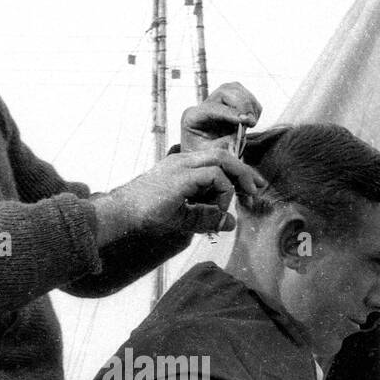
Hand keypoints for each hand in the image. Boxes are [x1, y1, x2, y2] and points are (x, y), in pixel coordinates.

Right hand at [94, 147, 260, 242]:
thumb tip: (231, 223)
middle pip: (223, 156)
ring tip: (247, 194)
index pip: (216, 161)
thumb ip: (206, 218)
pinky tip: (217, 208)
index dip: (237, 172)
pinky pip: (213, 176)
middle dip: (245, 171)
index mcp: (183, 166)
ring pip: (221, 161)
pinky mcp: (181, 175)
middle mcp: (184, 160)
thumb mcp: (183, 217)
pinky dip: (222, 192)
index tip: (250, 187)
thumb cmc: (146, 214)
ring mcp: (182, 165)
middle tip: (258, 188)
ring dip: (238, 177)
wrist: (121, 213)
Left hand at [180, 81, 261, 151]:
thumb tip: (241, 132)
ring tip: (251, 123)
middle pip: (225, 91)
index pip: (212, 108)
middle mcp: (203, 106)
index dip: (230, 112)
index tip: (244, 121)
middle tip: (250, 122)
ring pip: (235, 89)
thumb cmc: (205, 159)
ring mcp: (216, 102)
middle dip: (242, 104)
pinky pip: (244, 95)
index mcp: (192, 118)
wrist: (205, 160)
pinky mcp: (228, 104)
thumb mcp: (211, 156)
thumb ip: (225, 145)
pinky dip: (253, 106)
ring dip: (249, 104)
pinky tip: (251, 121)